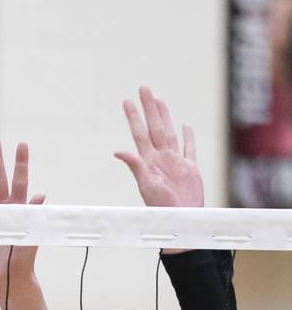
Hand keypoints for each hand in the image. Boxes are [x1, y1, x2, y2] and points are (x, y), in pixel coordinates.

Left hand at [114, 87, 201, 207]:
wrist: (181, 220)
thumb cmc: (161, 208)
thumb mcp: (146, 186)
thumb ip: (135, 166)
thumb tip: (118, 151)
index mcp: (150, 161)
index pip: (140, 133)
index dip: (134, 117)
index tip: (127, 100)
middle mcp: (161, 158)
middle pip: (156, 127)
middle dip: (149, 108)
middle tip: (144, 89)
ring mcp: (176, 162)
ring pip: (171, 133)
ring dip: (165, 117)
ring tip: (160, 101)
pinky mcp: (190, 169)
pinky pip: (189, 149)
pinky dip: (188, 137)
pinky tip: (186, 125)